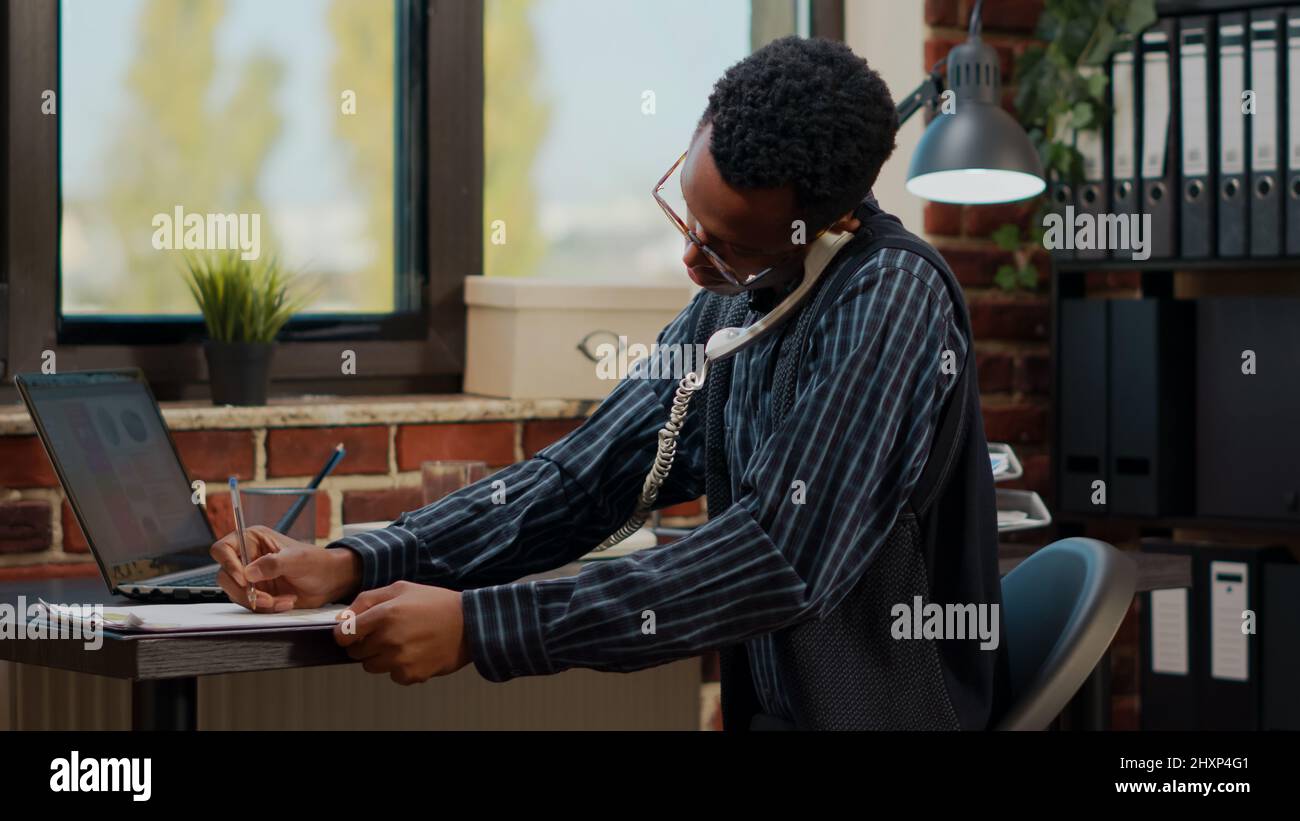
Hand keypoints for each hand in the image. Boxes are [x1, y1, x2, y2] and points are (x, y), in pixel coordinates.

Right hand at [209, 525, 361, 611]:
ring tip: (284, 600)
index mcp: (253, 539)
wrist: (329, 582)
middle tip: (267, 598)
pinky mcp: (256, 593)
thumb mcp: (297, 560)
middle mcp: (247, 557)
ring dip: (259, 602)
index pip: (223, 549)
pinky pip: (250, 605)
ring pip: (236, 594)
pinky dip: (266, 608)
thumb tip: (249, 572)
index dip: (228, 565)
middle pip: (224, 576)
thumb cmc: (317, 562)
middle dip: (245, 592)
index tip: (245, 580)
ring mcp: (250, 577)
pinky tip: (285, 602)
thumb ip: (273, 564)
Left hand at [333, 581, 470, 684]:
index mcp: (384, 614)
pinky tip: (415, 654)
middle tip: (386, 634)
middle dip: (365, 645)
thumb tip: (343, 619)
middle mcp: (389, 639)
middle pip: (355, 653)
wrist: (469, 623)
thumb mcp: (400, 588)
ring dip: (381, 658)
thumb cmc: (435, 603)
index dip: (346, 634)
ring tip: (402, 644)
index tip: (354, 633)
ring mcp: (399, 659)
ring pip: (371, 667)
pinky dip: (400, 668)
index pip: (343, 635)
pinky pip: (392, 676)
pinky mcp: (411, 674)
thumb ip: (367, 600)